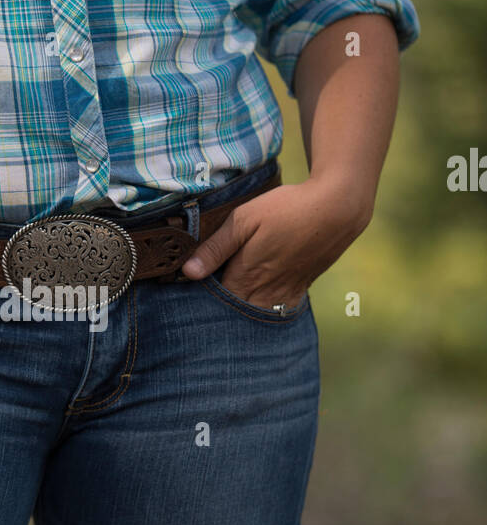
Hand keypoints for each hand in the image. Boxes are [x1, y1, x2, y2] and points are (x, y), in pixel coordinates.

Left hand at [180, 177, 372, 309]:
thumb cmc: (287, 209)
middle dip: (219, 312)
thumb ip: (215, 248)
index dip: (201, 300)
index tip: (189, 294)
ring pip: (256, 315)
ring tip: (229, 308)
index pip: (214, 302)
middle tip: (204, 306)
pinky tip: (258, 304)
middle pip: (234, 314)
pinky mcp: (300, 289)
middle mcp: (264, 292)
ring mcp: (284, 293)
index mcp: (245, 277)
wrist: (337, 209)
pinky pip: (278, 311)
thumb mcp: (244, 219)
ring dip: (242, 314)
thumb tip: (188, 272)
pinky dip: (266, 311)